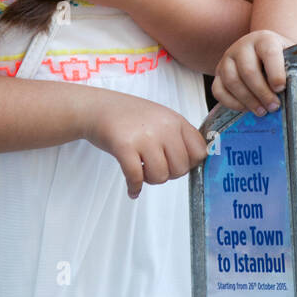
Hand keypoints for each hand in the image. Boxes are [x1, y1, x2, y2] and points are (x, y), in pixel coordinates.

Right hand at [81, 91, 209, 198]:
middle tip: (153, 166)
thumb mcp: (161, 117)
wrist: (98, 107)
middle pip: (181, 169)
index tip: (175, 163)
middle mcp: (164, 127)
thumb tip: (195, 162)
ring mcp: (145, 137)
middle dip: (167, 174)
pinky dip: (134, 187)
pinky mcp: (125, 146)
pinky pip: (136, 177)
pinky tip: (132, 188)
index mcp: (175, 120)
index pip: (199, 152)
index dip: (189, 163)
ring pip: (160, 176)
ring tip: (141, 170)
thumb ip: (178, 136)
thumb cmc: (129, 115)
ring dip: (150, 180)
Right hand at [212, 30, 294, 115]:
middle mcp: (243, 46)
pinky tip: (246, 108)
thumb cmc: (280, 58)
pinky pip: (218, 90)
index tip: (281, 88)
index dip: (275, 73)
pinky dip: (231, 103)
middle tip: (273, 106)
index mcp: (264, 39)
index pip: (269, 53)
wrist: (265, 50)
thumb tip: (292, 95)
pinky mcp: (218, 72)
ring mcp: (228, 58)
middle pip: (248, 71)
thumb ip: (292, 72)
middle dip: (262, 93)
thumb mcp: (290, 58)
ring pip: (232, 81)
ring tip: (262, 111)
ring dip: (248, 100)